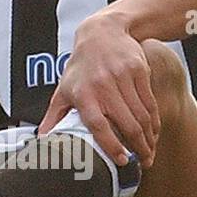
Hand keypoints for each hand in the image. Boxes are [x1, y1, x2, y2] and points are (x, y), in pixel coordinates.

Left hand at [37, 12, 158, 167]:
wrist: (102, 33)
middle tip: (144, 163)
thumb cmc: (82, 65)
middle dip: (139, 148)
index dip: (111, 145)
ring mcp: (123, 78)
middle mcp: (103, 86)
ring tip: (149, 152)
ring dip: (149, 138)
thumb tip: (42, 139)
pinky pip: (150, 103)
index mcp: (83, 94)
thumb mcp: (64, 88)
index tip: (122, 161)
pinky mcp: (139, 72)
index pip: (98, 124)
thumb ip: (54, 115)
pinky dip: (154, 121)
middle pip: (126, 124)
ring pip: (142, 116)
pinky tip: (154, 132)